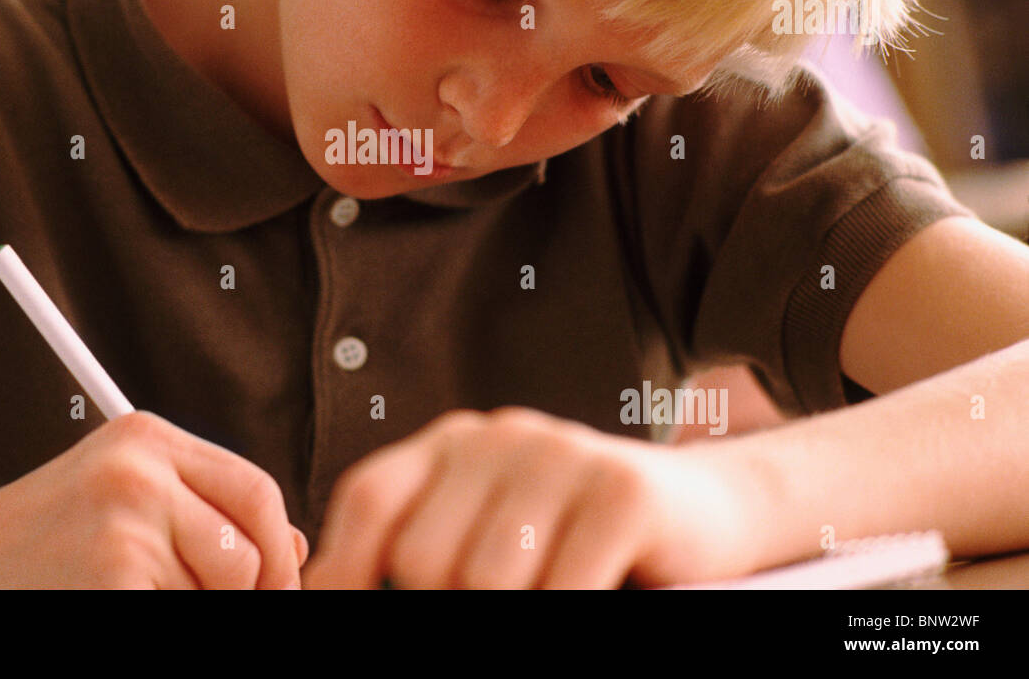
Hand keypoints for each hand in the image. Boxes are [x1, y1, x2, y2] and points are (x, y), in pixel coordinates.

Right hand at [0, 411, 308, 587]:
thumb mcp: (123, 499)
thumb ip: (204, 511)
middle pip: (251, 546)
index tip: (280, 583)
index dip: (280, 545)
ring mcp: (125, 525)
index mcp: (148, 438)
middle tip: (226, 604)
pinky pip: (179, 611)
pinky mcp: (112, 579)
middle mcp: (140, 471)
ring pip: (221, 591)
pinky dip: (158, 615)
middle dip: (252, 592)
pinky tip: (109, 601)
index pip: (256, 489)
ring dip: (194, 607)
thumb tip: (298, 547)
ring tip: (137, 593)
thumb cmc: (41, 541)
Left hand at [302, 406, 767, 587]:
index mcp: (456, 443)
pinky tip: (593, 596)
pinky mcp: (622, 490)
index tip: (345, 613)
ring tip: (551, 597)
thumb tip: (336, 591)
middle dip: (447, 606)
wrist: (713, 513)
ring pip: (488, 580)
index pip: (370, 498)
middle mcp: (503, 435)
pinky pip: (563, 589)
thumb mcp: (496, 534)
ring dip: (516, 614)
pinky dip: (570, 611)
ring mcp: (563, 455)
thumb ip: (432, 550)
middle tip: (501, 607)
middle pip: (425, 556)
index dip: (345, 568)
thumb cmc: (585, 542)